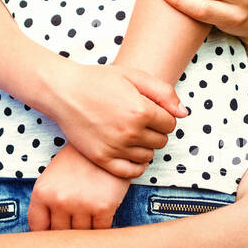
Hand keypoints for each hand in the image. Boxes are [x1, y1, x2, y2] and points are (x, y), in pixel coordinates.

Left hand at [28, 145, 131, 230]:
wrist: (104, 143)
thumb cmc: (78, 161)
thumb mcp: (52, 177)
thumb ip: (47, 203)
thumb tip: (48, 234)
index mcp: (42, 192)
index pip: (38, 227)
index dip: (46, 233)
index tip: (54, 232)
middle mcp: (59, 200)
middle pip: (60, 233)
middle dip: (67, 230)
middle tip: (75, 223)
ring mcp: (81, 205)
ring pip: (81, 234)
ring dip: (86, 229)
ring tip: (90, 214)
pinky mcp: (103, 207)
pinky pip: (100, 230)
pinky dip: (101, 226)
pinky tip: (102, 214)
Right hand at [45, 59, 186, 178]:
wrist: (64, 92)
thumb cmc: (98, 81)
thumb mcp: (133, 76)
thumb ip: (163, 92)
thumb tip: (183, 114)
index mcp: (141, 110)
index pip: (170, 124)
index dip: (163, 117)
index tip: (150, 111)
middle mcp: (130, 132)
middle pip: (161, 141)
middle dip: (155, 131)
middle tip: (139, 121)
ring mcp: (116, 148)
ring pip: (148, 157)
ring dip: (145, 147)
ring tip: (131, 134)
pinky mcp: (102, 158)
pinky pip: (130, 172)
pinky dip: (136, 165)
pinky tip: (130, 153)